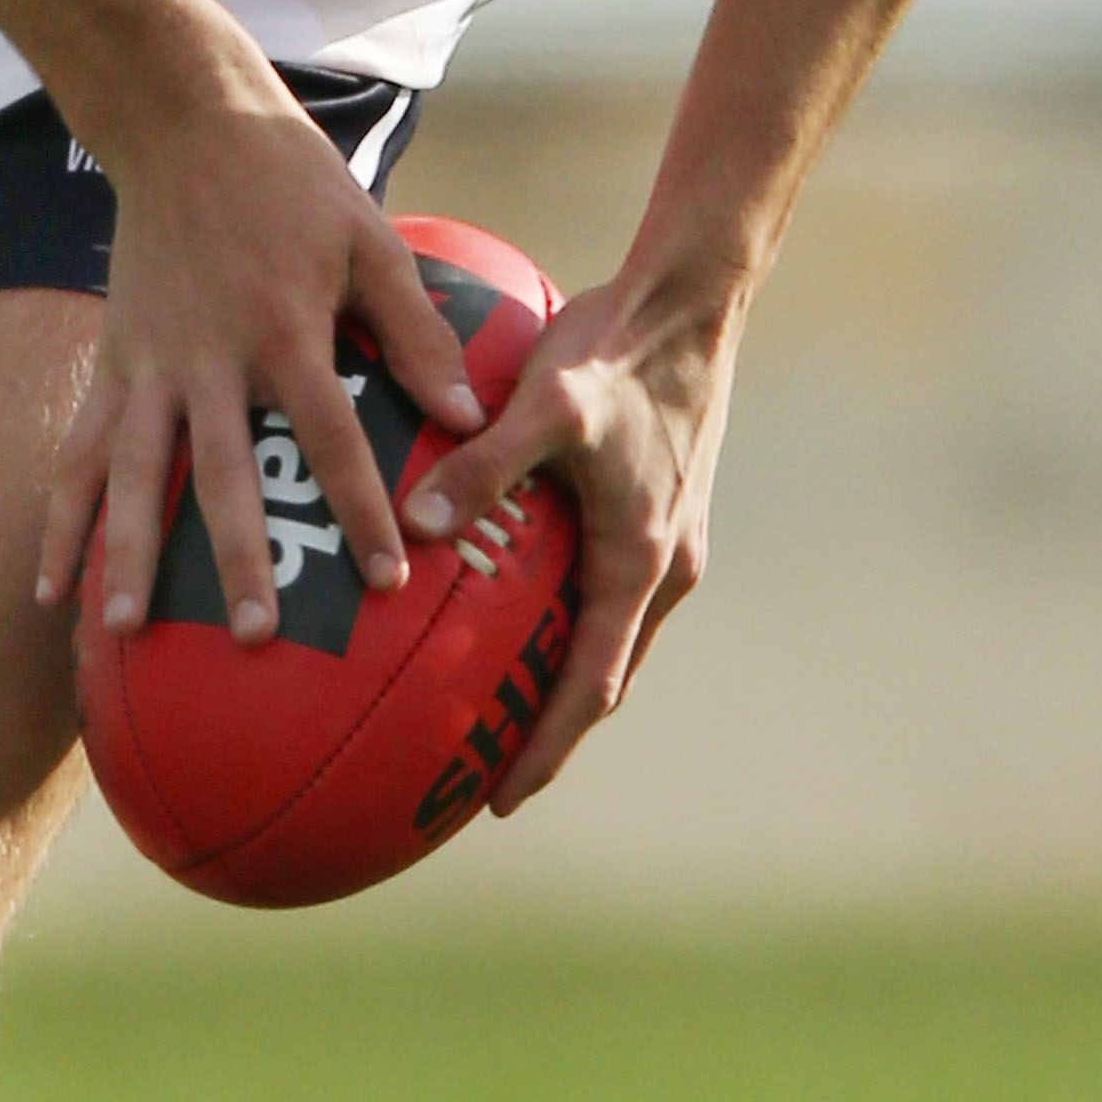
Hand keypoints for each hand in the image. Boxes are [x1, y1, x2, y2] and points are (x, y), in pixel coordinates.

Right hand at [35, 74, 482, 646]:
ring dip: (130, 553)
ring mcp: (149, 364)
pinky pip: (79, 452)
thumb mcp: (372, 241)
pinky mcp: (112, 362)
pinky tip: (54, 590)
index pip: (330, 437)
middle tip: (257, 635)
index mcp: (284, 329)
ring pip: (133, 473)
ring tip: (128, 629)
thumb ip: (416, 332)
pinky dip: (62, 521)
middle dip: (238, 558)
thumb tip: (469, 417)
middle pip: (222, 473)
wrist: (185, 123)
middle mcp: (210, 357)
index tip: (388, 578)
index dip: (361, 509)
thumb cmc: (293, 183)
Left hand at [401, 265, 740, 810]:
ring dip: (558, 676)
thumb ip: (482, 466)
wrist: (690, 299)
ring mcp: (665, 537)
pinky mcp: (654, 504)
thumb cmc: (618, 350)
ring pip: (605, 633)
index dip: (545, 750)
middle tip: (480, 774)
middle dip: (548, 732)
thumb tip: (411, 529)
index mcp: (641, 562)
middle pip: (601, 675)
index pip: (590, 687)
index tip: (498, 802)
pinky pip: (603, 584)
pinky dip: (562, 614)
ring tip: (491, 705)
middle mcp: (663, 565)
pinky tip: (506, 595)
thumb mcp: (546, 407)